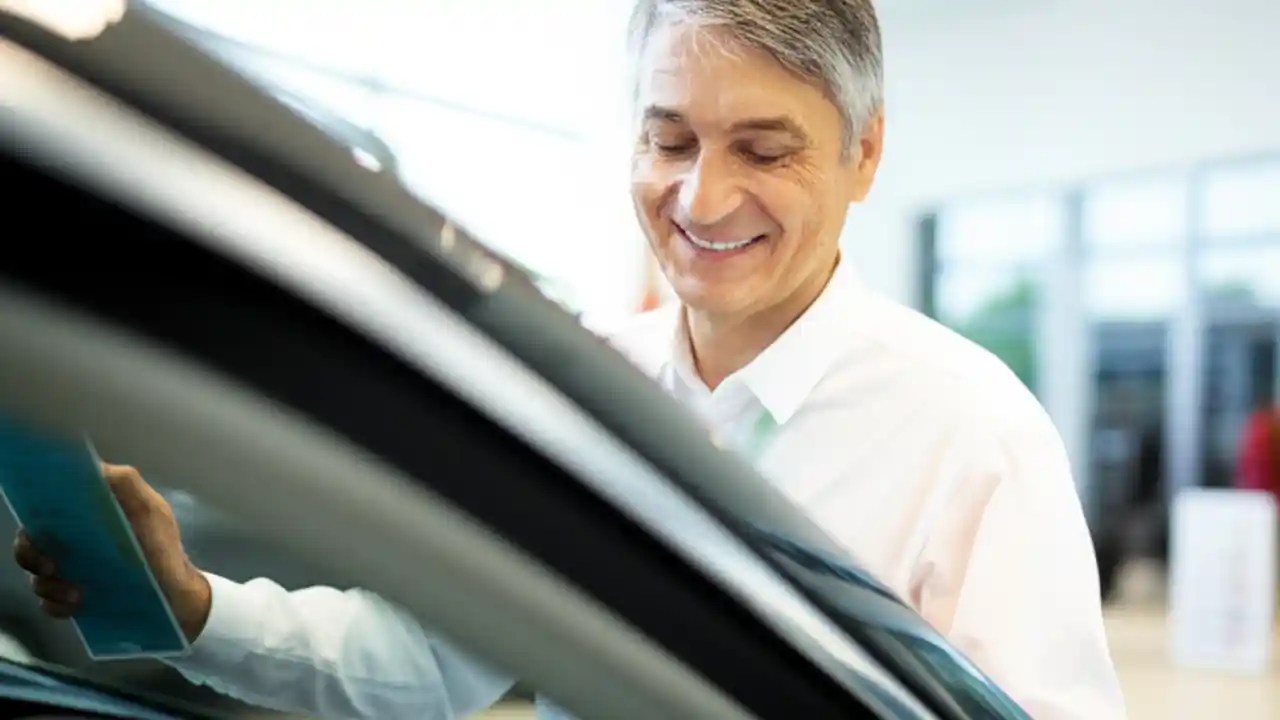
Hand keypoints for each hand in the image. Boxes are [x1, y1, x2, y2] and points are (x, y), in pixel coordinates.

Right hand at [12, 463, 212, 641]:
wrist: (176, 591)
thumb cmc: (162, 544)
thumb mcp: (151, 509)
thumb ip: (125, 484)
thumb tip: (93, 468)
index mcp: (82, 516)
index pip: (45, 505)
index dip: (37, 508)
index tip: (42, 518)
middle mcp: (68, 541)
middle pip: (29, 541)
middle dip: (30, 553)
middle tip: (51, 565)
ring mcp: (67, 571)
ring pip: (36, 575)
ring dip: (49, 585)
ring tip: (77, 592)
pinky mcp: (69, 598)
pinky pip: (49, 602)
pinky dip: (58, 604)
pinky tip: (77, 604)